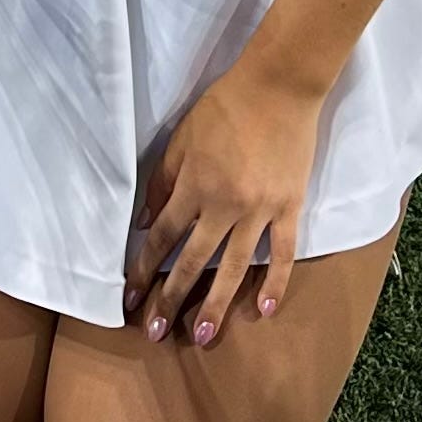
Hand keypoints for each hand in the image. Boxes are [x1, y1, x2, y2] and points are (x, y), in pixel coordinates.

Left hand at [122, 54, 329, 348]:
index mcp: (193, 186)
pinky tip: (265, 311)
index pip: (162, 238)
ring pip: (235, 266)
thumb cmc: (225, 107)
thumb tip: (145, 222)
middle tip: (155, 333)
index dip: (143, 270)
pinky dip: (276, 282)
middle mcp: (224, 205)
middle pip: (193, 261)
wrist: (279, 86)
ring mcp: (261, 209)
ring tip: (203, 335)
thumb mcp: (181, 139)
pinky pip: (284, 252)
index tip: (130, 298)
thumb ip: (162, 181)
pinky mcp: (291, 207)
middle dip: (171, 299)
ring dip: (217, 303)